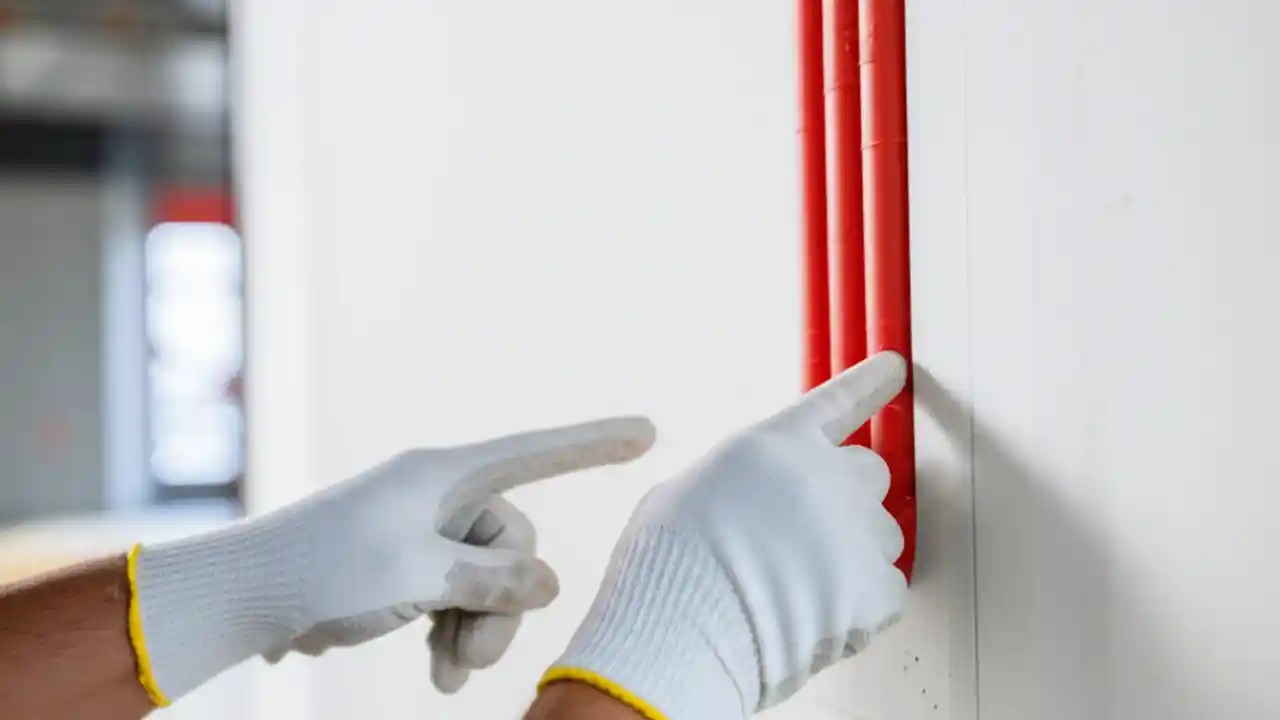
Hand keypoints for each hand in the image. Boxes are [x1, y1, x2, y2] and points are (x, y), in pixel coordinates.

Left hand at [131, 417, 655, 704]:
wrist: (243, 597)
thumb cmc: (325, 572)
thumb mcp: (420, 575)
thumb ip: (493, 577)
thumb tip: (548, 582)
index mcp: (444, 476)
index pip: (537, 452)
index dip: (595, 443)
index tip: (648, 430)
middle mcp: (438, 496)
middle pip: (514, 544)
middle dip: (502, 606)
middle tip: (468, 660)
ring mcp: (421, 531)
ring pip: (487, 578)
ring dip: (477, 629)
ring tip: (446, 674)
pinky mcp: (405, 566)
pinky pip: (455, 594)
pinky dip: (453, 631)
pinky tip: (435, 671)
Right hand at [543, 354, 907, 719]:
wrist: (688, 621)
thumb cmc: (671, 558)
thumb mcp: (686, 491)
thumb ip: (733, 483)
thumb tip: (744, 502)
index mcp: (780, 443)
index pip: (837, 401)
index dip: (869, 383)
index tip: (895, 368)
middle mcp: (829, 476)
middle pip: (868, 472)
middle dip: (846, 499)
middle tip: (810, 536)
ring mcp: (858, 532)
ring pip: (882, 536)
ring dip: (854, 556)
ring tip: (802, 590)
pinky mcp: (875, 590)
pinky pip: (886, 593)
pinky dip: (860, 610)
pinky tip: (817, 619)